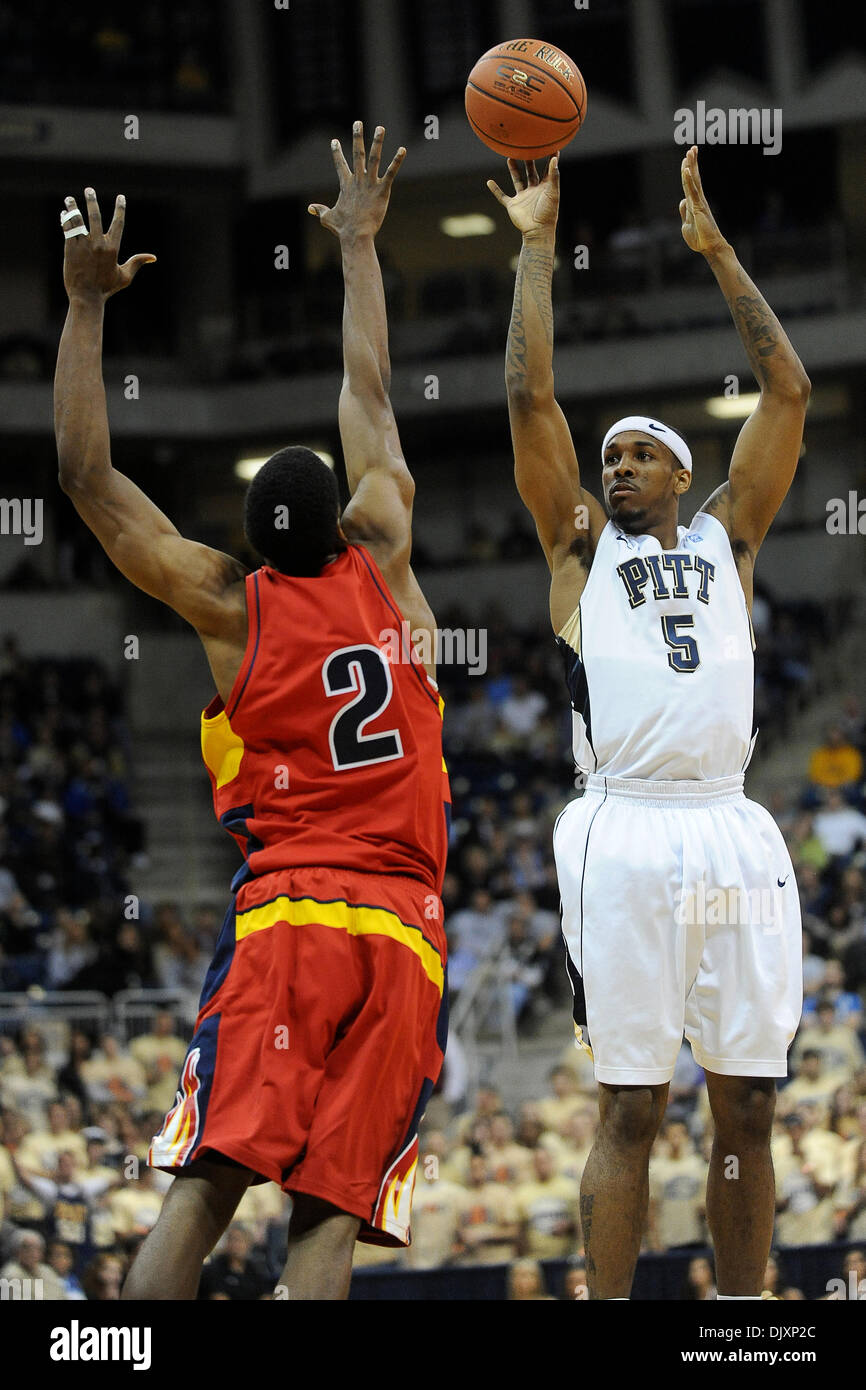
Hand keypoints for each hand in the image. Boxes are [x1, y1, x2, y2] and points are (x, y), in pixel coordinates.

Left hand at [61, 189, 155, 303]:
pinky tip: (63, 213)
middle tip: (89, 190)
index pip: (118, 223)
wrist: (86, 297)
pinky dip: (65, 220)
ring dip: (73, 207)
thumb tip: (153, 257)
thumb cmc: (106, 288)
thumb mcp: (125, 276)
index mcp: (112, 248)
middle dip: (92, 201)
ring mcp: (83, 245)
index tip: (121, 197)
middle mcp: (98, 244)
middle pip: (95, 216)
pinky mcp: (70, 248)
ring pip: (77, 220)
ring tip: (69, 199)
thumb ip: (137, 263)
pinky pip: (68, 229)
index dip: (120, 209)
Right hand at [308, 121, 405, 239]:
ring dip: (377, 142)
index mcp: (346, 185)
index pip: (340, 165)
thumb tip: (310, 208)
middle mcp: (358, 180)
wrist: (356, 235)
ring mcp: (370, 184)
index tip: (334, 141)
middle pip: (357, 154)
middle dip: (357, 137)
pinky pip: (391, 172)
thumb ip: (319, 211)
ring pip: (374, 158)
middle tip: (358, 123)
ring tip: (380, 128)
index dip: (336, 152)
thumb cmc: (343, 229)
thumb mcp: (328, 218)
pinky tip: (402, 150)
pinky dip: (397, 161)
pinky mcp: (382, 190)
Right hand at [487, 156, 559, 238]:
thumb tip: (554, 158)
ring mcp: (522, 197)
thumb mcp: (553, 192)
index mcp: (545, 187)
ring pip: (517, 180)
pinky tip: (489, 182)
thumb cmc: (548, 212)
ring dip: (514, 170)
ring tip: (510, 158)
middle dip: (529, 161)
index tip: (550, 146)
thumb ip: (554, 175)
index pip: (547, 170)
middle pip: (531, 172)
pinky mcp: (513, 205)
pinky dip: (495, 190)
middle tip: (526, 149)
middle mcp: (533, 191)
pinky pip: (502, 196)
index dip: (550, 159)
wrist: (537, 230)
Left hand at [679, 146, 727, 255]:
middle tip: (692, 148)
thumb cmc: (700, 238)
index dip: (687, 171)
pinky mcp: (698, 207)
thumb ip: (684, 212)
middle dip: (692, 163)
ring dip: (691, 165)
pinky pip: (692, 191)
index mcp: (694, 203)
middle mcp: (698, 200)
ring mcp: (699, 202)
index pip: (689, 184)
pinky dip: (688, 180)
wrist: (710, 247)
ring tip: (691, 151)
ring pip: (693, 181)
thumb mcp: (686, 225)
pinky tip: (686, 170)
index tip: (687, 159)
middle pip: (693, 178)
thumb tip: (682, 201)